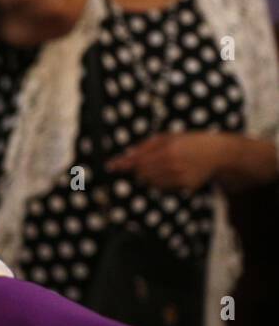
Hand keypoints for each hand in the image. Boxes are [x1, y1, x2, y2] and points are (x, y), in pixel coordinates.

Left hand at [108, 131, 223, 191]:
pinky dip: (160, 182)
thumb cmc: (188, 142)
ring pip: (151, 182)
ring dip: (149, 176)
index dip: (123, 163)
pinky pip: (163, 188)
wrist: (216, 153)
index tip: (110, 166)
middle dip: (138, 169)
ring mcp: (180, 176)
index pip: (138, 158)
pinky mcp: (186, 186)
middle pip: (142, 172)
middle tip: (147, 163)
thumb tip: (126, 155)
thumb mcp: (168, 137)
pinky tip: (172, 173)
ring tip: (163, 166)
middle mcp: (173, 163)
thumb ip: (145, 146)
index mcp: (167, 148)